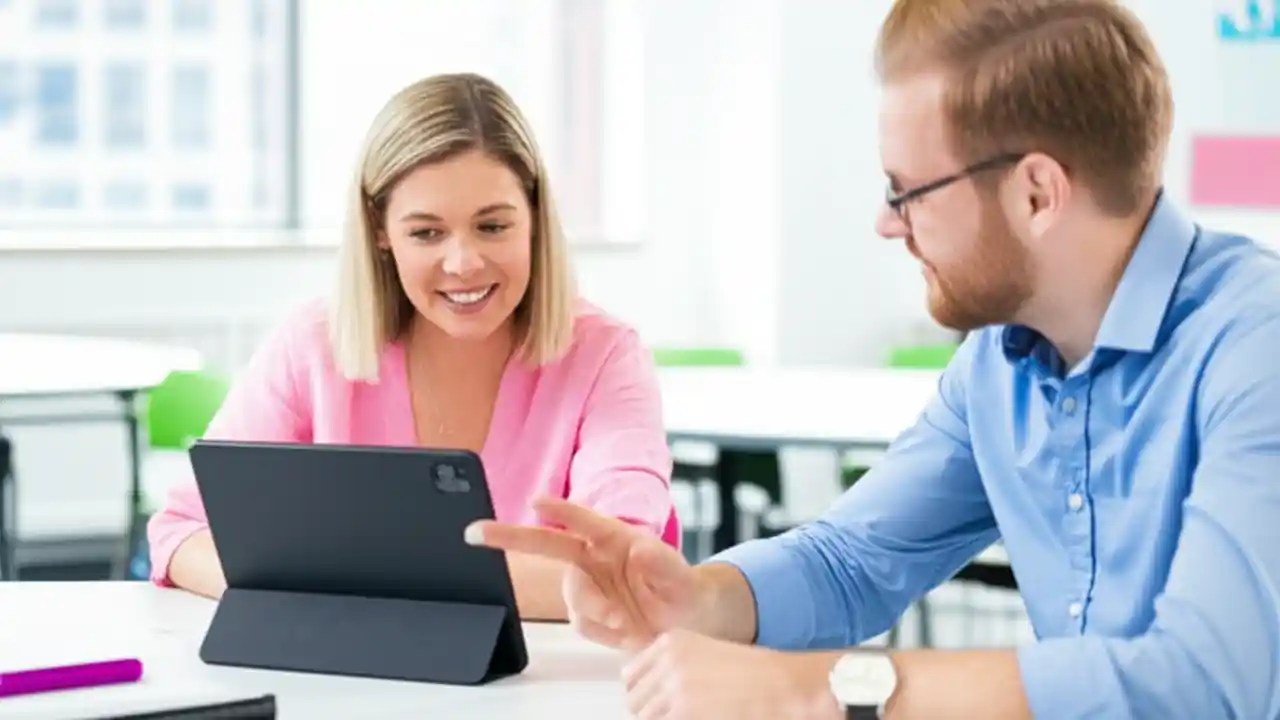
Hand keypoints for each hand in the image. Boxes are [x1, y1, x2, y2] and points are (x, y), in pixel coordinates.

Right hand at [466, 497, 695, 650]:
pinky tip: (624, 627)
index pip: (582, 519)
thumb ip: (662, 561)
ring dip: (593, 608)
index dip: (560, 510)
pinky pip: (582, 623)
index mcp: (613, 536)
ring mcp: (586, 585)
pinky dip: (603, 630)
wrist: (681, 621)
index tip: (536, 501)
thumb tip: (641, 550)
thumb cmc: (677, 585)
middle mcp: (592, 556)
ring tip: (622, 619)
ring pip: (571, 596)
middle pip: (544, 545)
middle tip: (476, 532)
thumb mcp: (679, 573)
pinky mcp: (586, 614)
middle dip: (508, 536)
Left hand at [621, 629, 841, 719]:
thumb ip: (676, 666)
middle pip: (633, 698)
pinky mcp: (681, 710)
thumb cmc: (756, 672)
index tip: (654, 702)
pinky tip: (698, 719)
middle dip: (649, 710)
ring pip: (643, 716)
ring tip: (690, 716)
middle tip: (673, 715)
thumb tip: (651, 692)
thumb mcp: (708, 655)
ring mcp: (672, 685)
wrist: (782, 684)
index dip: (643, 693)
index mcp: (672, 640)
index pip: (631, 674)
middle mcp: (667, 658)